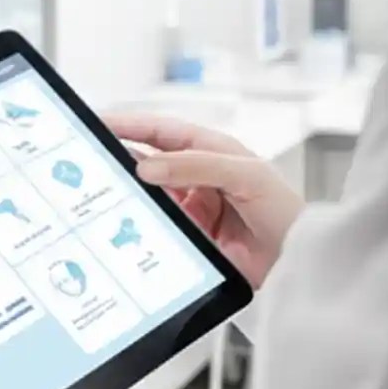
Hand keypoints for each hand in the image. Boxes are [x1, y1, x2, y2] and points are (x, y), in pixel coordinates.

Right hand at [103, 112, 304, 286]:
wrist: (300, 264)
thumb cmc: (284, 212)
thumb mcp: (244, 176)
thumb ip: (195, 166)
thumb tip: (146, 167)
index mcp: (210, 150)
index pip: (160, 131)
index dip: (128, 125)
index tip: (98, 123)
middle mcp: (196, 176)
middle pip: (146, 161)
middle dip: (118, 158)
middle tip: (87, 159)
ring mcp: (190, 207)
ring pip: (146, 194)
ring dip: (126, 193)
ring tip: (97, 192)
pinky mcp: (186, 235)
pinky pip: (153, 225)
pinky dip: (136, 223)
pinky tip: (120, 224)